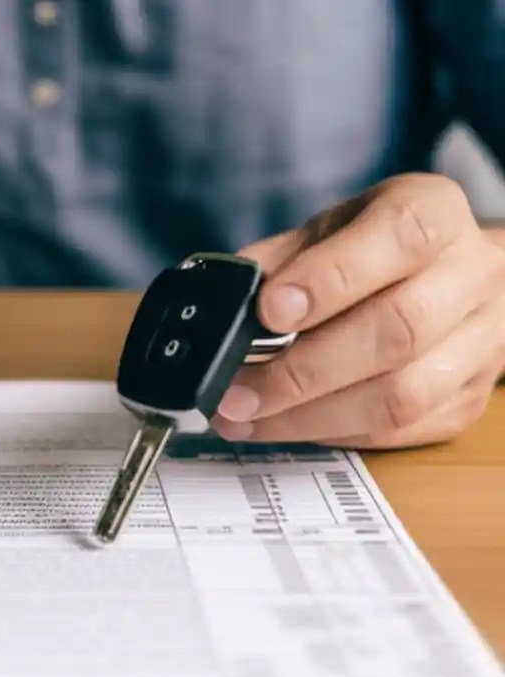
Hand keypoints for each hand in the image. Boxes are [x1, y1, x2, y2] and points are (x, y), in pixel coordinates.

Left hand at [215, 173, 504, 448]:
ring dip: (310, 416)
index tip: (270, 311)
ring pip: (402, 395)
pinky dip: (332, 432)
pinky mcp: (467, 401)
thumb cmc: (379, 251)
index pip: (399, 239)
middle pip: (399, 330)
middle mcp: (470, 277)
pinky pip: (401, 431)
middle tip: (236, 391)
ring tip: (245, 418)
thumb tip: (224, 301)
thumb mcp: (329, 231)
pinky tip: (284, 426)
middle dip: (304, 369)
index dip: (331, 279)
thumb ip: (280, 260)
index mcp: (433, 215)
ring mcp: (479, 344)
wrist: (458, 278)